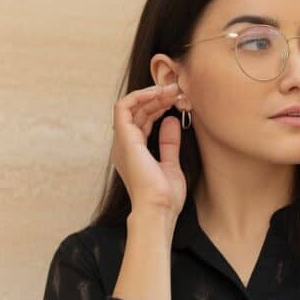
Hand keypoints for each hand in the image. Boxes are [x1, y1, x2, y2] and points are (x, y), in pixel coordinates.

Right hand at [110, 83, 187, 215]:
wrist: (158, 209)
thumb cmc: (165, 196)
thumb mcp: (171, 164)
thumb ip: (169, 143)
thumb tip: (171, 122)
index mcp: (134, 153)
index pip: (142, 121)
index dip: (158, 107)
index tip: (177, 101)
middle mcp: (125, 146)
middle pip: (138, 112)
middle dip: (157, 98)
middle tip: (176, 91)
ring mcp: (123, 142)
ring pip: (131, 106)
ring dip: (151, 94)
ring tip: (171, 89)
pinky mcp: (125, 139)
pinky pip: (124, 107)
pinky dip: (139, 96)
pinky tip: (158, 93)